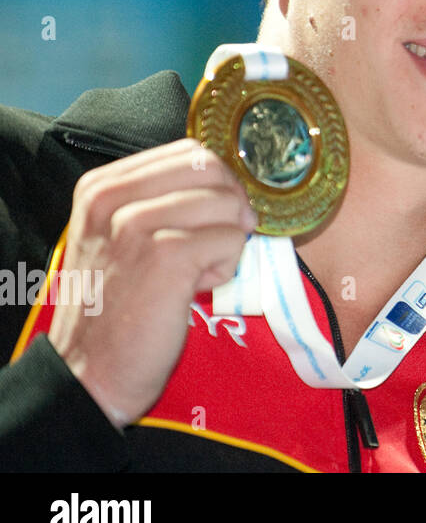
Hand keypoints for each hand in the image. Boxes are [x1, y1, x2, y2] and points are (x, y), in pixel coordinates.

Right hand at [47, 139, 254, 428]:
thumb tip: (235, 180)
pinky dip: (225, 268)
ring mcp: (136, 224)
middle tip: (207, 249)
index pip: (191, 152)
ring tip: (191, 273)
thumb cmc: (122, 303)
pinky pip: (232, 240)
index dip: (218, 185)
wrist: (93, 370)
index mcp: (103, 185)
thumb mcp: (126, 236)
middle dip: (228, 209)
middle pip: (213, 171)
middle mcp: (113, 197)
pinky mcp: (166, 255)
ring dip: (226, 243)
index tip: (209, 221)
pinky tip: (192, 288)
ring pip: (229, 205)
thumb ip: (168, 199)